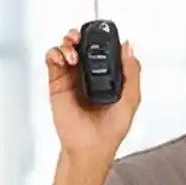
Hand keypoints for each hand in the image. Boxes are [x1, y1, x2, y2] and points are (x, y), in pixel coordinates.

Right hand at [45, 29, 141, 163]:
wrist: (90, 147)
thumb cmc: (110, 131)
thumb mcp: (132, 99)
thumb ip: (132, 72)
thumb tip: (128, 48)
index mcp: (107, 77)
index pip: (102, 50)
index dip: (100, 40)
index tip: (101, 37)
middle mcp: (88, 76)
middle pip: (81, 45)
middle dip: (80, 37)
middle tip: (80, 39)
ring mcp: (72, 80)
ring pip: (65, 50)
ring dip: (67, 45)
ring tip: (72, 55)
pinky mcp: (57, 86)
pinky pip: (52, 62)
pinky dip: (55, 54)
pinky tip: (64, 60)